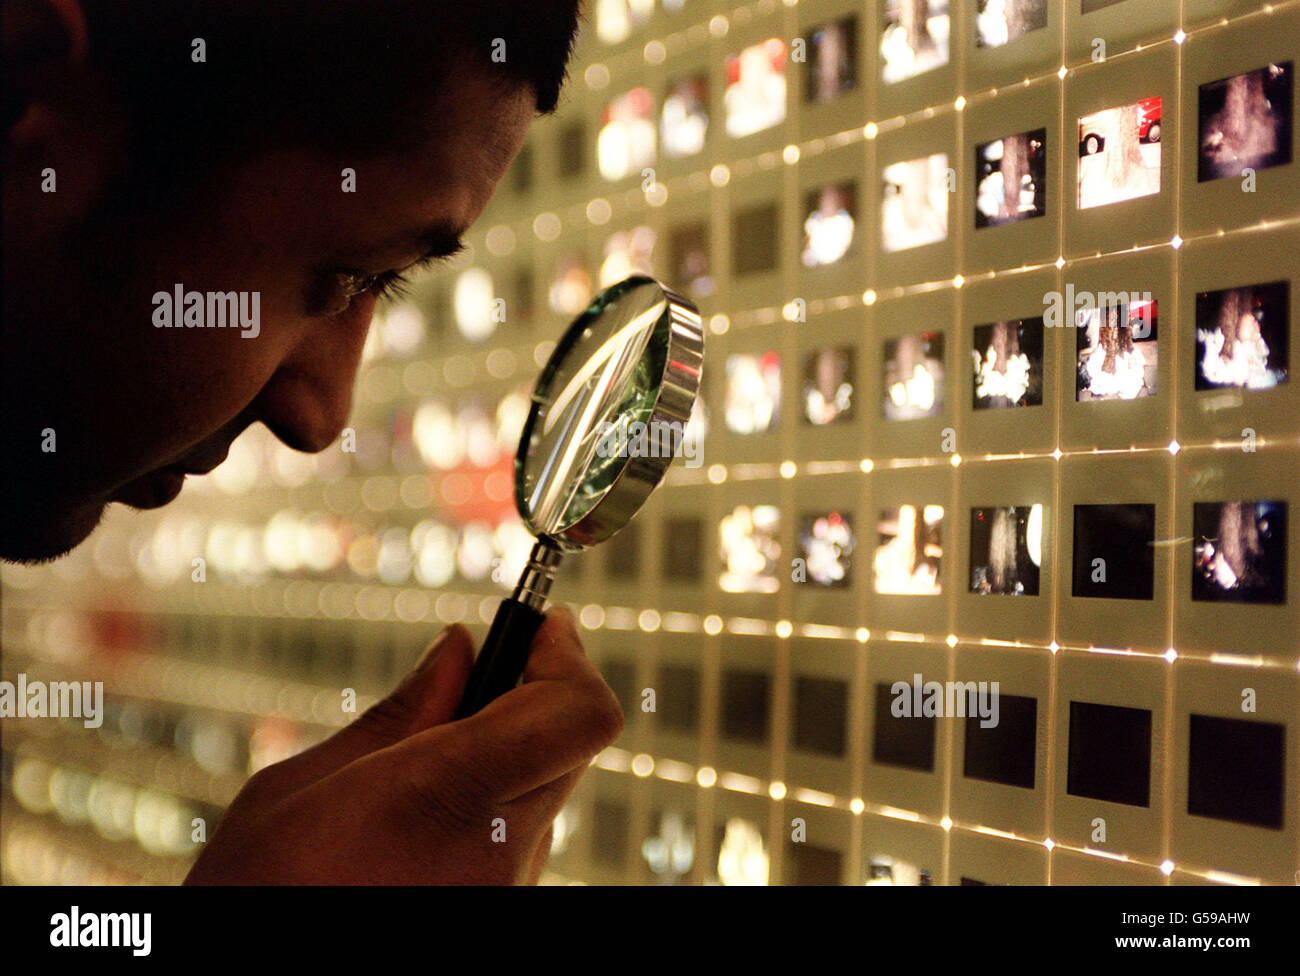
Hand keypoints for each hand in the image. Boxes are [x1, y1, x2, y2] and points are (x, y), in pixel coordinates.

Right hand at [184, 608, 622, 883]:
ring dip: (511, 754)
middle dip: (535, 694)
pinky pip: (521, 843)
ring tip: (432, 752)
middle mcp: (495, 855)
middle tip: (485, 666)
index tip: (546, 625)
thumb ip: (398, 715)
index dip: (571, 658)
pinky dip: (493, 806)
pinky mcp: (499, 917)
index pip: (577, 714)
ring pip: (546, 794)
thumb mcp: (299, 788)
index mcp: (444, 797)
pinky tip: (429, 811)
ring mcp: (504, 897)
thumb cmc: (255, 895)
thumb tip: (458, 649)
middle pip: (568, 745)